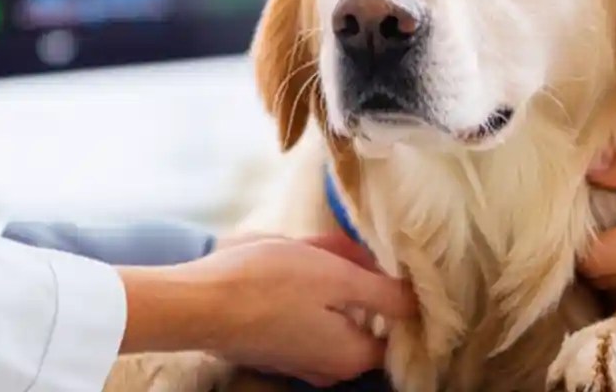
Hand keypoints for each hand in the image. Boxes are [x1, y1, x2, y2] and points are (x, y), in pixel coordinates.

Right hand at [120, 234, 415, 386]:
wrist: (196, 301)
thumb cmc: (268, 285)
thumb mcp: (337, 277)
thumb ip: (385, 293)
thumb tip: (418, 302)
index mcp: (352, 356)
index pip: (399, 332)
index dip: (400, 296)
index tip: (392, 264)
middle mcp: (329, 368)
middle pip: (365, 316)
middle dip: (359, 278)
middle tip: (345, 248)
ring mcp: (299, 359)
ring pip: (334, 310)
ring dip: (331, 276)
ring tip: (316, 249)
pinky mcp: (275, 345)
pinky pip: (307, 312)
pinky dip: (307, 285)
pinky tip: (292, 258)